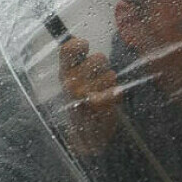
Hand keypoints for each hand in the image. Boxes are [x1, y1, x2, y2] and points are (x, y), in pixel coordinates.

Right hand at [58, 36, 119, 155]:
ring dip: (110, 83)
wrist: (86, 138)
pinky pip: (116, 89)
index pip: (68, 49)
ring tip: (103, 95)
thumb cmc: (82, 107)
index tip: (85, 47)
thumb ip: (77, 64)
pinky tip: (111, 101)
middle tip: (99, 82)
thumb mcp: (73, 84)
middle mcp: (71, 82)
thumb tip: (80, 42)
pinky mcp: (99, 104)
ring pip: (110, 73)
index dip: (79, 44)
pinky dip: (116, 94)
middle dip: (103, 67)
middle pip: (98, 58)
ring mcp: (84, 93)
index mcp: (64, 75)